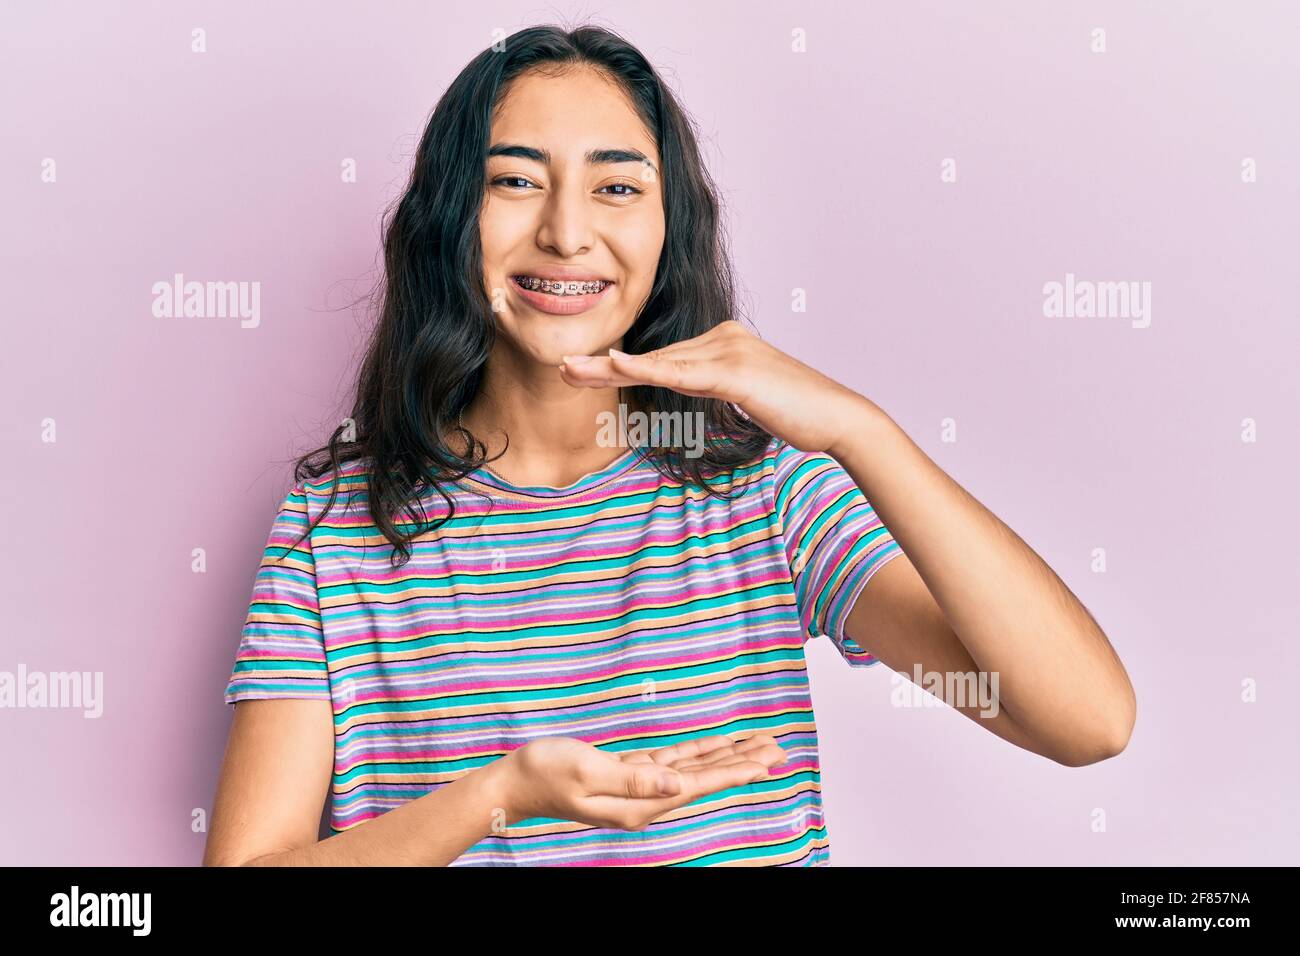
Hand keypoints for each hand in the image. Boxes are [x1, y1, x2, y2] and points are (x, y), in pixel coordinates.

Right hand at [499, 733, 786, 830]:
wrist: (515, 780)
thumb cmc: (544, 773)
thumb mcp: (587, 770)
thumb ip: (633, 778)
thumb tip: (677, 785)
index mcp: (638, 804)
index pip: (697, 787)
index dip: (732, 772)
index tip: (764, 763)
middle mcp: (645, 800)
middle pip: (704, 779)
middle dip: (741, 762)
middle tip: (777, 748)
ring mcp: (639, 787)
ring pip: (693, 769)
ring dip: (725, 755)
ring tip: (758, 746)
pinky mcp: (630, 773)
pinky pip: (674, 762)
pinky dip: (698, 752)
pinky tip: (716, 746)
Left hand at [559, 321, 872, 455]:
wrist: (839, 419)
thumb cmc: (798, 413)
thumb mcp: (748, 398)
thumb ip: (718, 390)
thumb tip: (693, 394)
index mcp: (723, 341)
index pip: (663, 356)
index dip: (621, 367)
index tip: (584, 373)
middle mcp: (723, 338)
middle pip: (654, 355)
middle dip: (604, 366)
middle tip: (562, 368)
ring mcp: (730, 351)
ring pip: (660, 362)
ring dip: (611, 369)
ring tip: (571, 371)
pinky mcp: (737, 372)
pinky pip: (683, 373)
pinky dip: (647, 370)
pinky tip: (616, 368)